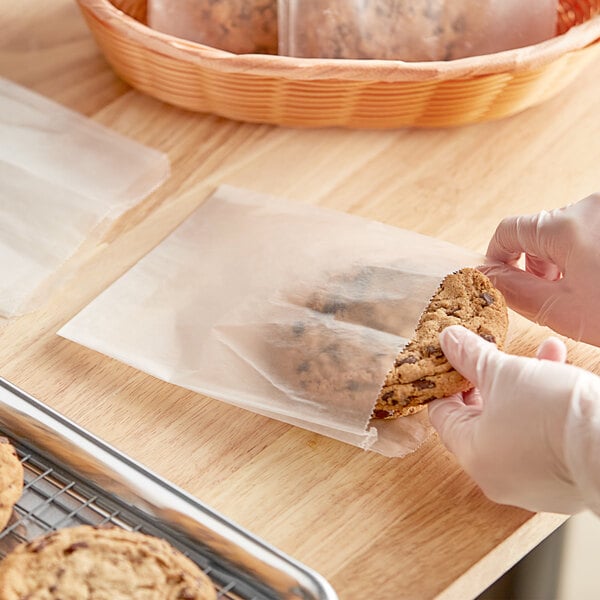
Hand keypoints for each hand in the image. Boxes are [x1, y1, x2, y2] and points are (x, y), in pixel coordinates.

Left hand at [428, 326, 599, 513]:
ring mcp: (530, 483)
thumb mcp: (505, 372)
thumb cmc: (553, 413)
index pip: (443, 414)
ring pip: (515, 424)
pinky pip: (543, 440)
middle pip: (479, 419)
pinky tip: (563, 372)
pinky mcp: (561, 483)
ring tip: (545, 353)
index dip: (449, 382)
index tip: (459, 360)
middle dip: (491, 380)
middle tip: (495, 358)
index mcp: (471, 453)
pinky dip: (547, 410)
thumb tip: (448, 339)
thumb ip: (471, 356)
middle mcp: (495, 476)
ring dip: (526, 386)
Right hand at [483, 193, 599, 345]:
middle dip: (533, 264)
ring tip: (577, 291)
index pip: (507, 231)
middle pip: (537, 231)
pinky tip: (596, 279)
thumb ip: (516, 291)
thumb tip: (488, 278)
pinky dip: (584, 253)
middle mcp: (589, 206)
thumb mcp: (564, 311)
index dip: (496, 258)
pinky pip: (589, 230)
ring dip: (559, 259)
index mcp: (566, 225)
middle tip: (547, 295)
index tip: (502, 283)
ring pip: (565, 231)